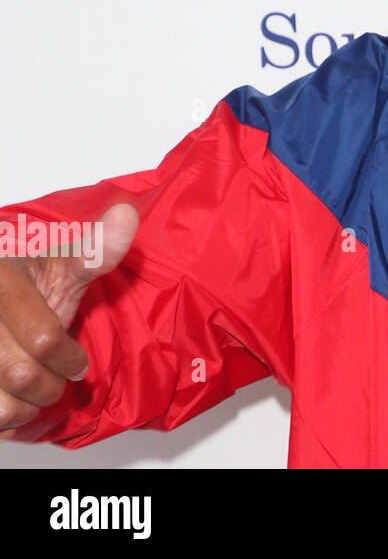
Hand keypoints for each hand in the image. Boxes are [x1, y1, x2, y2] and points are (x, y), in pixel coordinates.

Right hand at [0, 202, 137, 439]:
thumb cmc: (29, 289)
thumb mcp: (64, 267)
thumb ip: (96, 250)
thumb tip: (126, 214)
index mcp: (0, 280)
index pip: (44, 338)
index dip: (69, 357)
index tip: (78, 363)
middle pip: (21, 373)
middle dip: (50, 386)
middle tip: (57, 380)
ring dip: (24, 408)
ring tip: (32, 393)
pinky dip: (2, 421)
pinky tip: (10, 402)